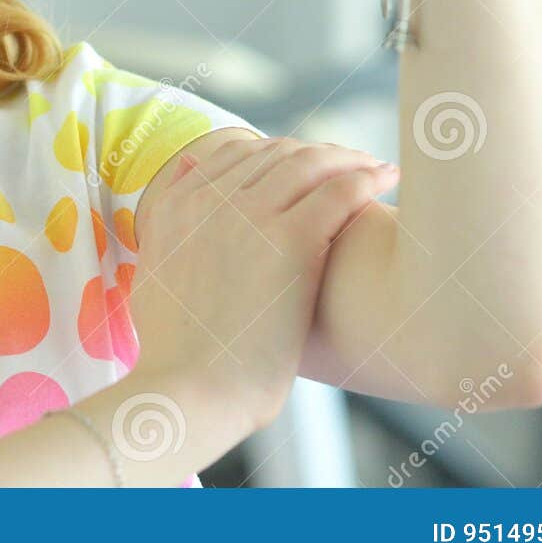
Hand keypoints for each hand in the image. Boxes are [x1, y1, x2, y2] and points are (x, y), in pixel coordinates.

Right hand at [127, 135, 398, 430]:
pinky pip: (339, 191)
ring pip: (311, 163)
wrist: (190, 390)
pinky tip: (388, 179)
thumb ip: (168, 219)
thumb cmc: (177, 351)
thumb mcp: (152, 269)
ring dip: (349, 159)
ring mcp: (249, 214)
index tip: (306, 167)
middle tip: (350, 165)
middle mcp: (210, 198)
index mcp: (176, 205)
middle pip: (276, 152)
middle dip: (317, 153)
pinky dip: (368, 178)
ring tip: (376, 169)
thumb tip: (189, 167)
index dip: (277, 153)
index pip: (236, 153)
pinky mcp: (290, 239)